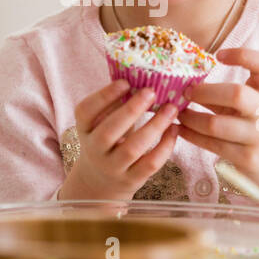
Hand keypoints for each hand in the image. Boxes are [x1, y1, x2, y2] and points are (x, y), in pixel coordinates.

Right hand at [59, 80, 179, 200]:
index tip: (125, 82)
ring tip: (171, 109)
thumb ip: (115, 104)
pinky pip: (150, 164)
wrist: (102, 181)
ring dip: (155, 126)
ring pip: (133, 148)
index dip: (104, 96)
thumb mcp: (102, 123)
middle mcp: (94, 149)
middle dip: (132, 110)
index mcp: (84, 129)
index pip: (86, 111)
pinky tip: (174, 129)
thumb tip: (141, 77)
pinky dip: (165, 146)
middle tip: (151, 92)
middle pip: (109, 131)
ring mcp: (112, 167)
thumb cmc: (108, 141)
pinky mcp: (131, 180)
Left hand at [176, 48, 258, 199]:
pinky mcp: (247, 158)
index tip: (218, 55)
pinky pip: (212, 144)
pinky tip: (180, 129)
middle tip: (186, 92)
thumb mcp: (252, 103)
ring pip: (216, 124)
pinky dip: (190, 135)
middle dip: (204, 92)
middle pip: (236, 94)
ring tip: (179, 113)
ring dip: (190, 117)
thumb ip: (227, 92)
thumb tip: (187, 83)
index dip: (243, 55)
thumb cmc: (258, 123)